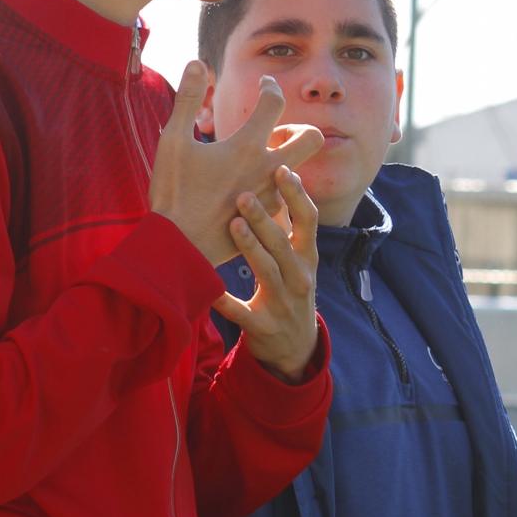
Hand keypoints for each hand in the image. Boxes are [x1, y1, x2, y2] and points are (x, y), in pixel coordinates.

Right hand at [151, 62, 325, 263]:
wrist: (180, 245)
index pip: (275, 102)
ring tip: (256, 164)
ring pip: (298, 170)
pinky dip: (274, 189)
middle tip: (275, 133)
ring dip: (283, 162)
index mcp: (246, 145)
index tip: (266, 84)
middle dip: (300, 128)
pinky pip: (286, 197)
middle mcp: (269, 168)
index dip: (271, 86)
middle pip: (312, 138)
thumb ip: (188, 99)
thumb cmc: (173, 191)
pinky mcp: (271, 219)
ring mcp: (274, 196)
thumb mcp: (173, 141)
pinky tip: (252, 191)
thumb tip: (198, 62)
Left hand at [213, 167, 321, 381]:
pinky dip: (225, 301)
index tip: (283, 169)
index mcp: (308, 257)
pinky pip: (240, 311)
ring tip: (232, 224)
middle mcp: (300, 277)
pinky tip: (208, 289)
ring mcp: (283, 303)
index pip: (308, 220)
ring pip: (267, 270)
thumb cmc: (291, 291)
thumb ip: (286, 229)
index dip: (297, 194)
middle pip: (283, 243)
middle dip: (264, 218)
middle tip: (243, 194)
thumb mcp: (299, 261)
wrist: (296, 347)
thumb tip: (273, 181)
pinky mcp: (263, 325)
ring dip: (250, 247)